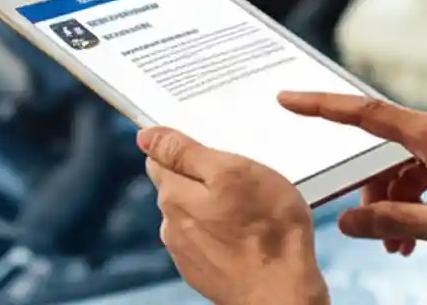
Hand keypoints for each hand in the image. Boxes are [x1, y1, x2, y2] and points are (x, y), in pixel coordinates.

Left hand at [137, 127, 328, 304]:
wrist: (281, 292)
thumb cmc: (267, 230)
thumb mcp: (231, 171)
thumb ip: (184, 152)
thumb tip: (146, 137)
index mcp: (174, 195)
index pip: (159, 157)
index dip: (183, 148)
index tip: (210, 150)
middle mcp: (171, 224)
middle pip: (177, 185)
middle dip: (200, 177)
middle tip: (239, 180)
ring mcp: (186, 251)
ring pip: (193, 214)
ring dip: (212, 206)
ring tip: (248, 210)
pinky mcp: (203, 270)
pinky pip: (206, 240)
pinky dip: (221, 233)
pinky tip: (246, 236)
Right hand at [279, 93, 426, 254]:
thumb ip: (393, 222)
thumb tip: (348, 223)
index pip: (364, 113)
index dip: (321, 106)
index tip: (287, 98)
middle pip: (384, 154)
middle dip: (376, 195)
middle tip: (379, 239)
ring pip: (405, 164)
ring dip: (398, 201)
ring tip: (403, 246)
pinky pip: (426, 166)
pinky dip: (418, 195)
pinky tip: (421, 232)